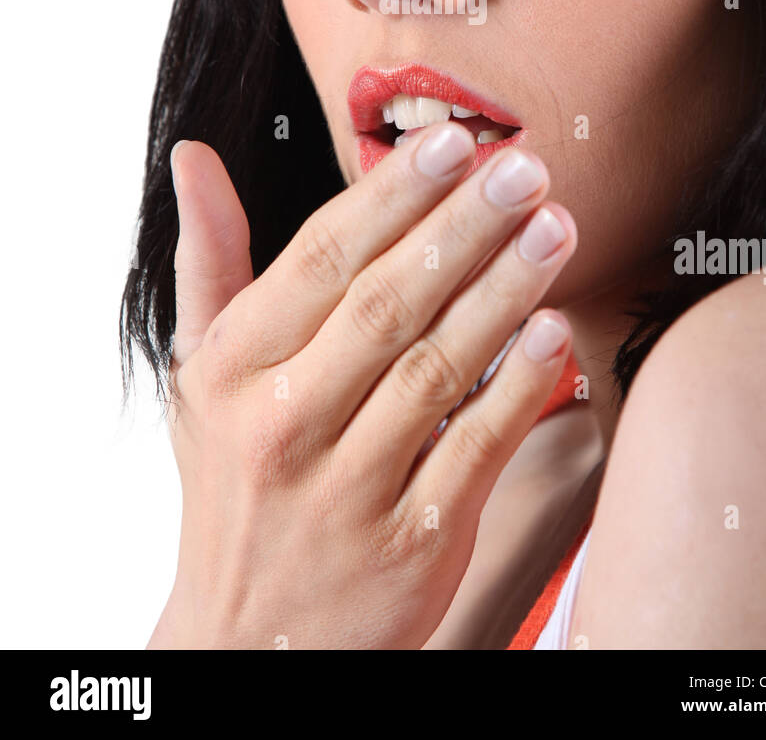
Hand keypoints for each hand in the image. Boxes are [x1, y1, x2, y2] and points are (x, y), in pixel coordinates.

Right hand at [148, 122, 576, 649]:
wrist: (247, 641)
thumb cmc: (234, 481)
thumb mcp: (201, 375)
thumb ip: (210, 262)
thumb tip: (194, 155)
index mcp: (232, 370)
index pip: (320, 261)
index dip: (390, 196)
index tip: (449, 140)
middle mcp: (282, 425)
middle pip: (387, 304)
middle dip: (463, 227)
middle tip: (525, 167)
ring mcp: (345, 490)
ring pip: (437, 370)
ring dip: (503, 291)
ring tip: (556, 227)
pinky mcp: (409, 545)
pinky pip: (473, 453)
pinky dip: (518, 391)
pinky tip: (556, 332)